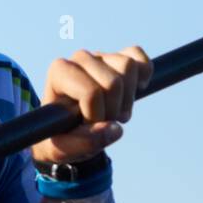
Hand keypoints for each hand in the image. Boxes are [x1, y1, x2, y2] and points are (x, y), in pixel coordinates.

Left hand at [31, 46, 152, 163]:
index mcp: (59, 72)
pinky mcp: (117, 57)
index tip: (87, 126)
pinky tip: (136, 90)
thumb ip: (84, 142)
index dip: (96, 117)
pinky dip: (144, 72)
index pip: (91, 92)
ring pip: (128, 66)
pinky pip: (138, 55)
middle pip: (114, 82)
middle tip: (104, 122)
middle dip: (114, 110)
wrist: (67, 128)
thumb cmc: (62, 136)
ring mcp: (100, 56)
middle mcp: (79, 59)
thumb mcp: (64, 148)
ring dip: (129, 98)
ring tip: (116, 113)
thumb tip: (114, 129)